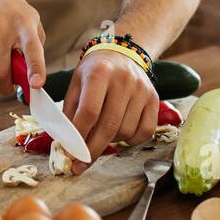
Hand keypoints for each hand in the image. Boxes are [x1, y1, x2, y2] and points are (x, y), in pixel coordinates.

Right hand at [0, 0, 46, 96]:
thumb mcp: (30, 18)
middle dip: (5, 88)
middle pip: (0, 73)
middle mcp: (1, 29)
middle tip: (10, 87)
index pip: (32, 49)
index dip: (35, 69)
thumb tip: (31, 78)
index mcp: (24, 24)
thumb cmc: (10, 8)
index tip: (37, 84)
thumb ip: (35, 46)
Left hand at [62, 50, 158, 173]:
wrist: (123, 54)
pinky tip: (120, 136)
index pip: (89, 111)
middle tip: (80, 164)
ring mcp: (141, 90)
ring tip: (101, 137)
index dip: (79, 136)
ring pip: (126, 132)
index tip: (69, 152)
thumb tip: (65, 143)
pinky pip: (145, 132)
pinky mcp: (154, 100)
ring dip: (111, 143)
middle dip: (93, 150)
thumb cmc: (94, 72)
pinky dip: (131, 141)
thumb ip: (70, 112)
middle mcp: (123, 80)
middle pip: (109, 126)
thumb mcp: (76, 84)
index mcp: (99, 73)